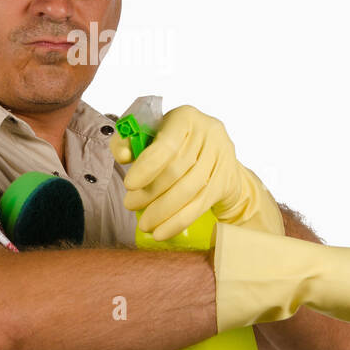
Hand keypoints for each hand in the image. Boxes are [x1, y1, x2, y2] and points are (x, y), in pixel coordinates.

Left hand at [111, 103, 284, 240]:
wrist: (214, 155)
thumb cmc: (174, 144)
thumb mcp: (151, 135)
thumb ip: (130, 141)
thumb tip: (123, 155)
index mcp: (186, 117)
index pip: (166, 145)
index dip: (146, 167)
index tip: (129, 184)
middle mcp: (208, 133)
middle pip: (176, 170)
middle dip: (150, 193)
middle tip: (129, 205)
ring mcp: (222, 157)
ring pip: (189, 190)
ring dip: (162, 211)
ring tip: (144, 223)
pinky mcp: (227, 180)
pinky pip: (200, 205)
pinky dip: (178, 222)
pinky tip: (161, 233)